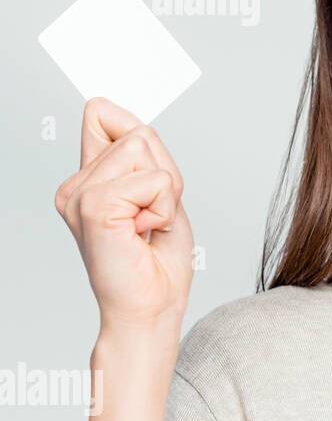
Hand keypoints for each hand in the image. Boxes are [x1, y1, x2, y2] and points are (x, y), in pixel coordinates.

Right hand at [54, 97, 194, 342]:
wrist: (151, 307)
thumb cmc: (157, 261)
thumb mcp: (161, 195)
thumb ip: (145, 156)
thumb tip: (127, 119)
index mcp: (88, 179)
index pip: (102, 113)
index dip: (136, 132)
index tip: (148, 181)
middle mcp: (76, 185)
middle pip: (139, 133)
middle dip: (166, 175)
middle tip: (154, 216)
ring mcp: (80, 195)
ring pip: (144, 152)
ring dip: (166, 192)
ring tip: (149, 226)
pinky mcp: (94, 208)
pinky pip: (152, 180)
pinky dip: (163, 205)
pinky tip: (145, 232)